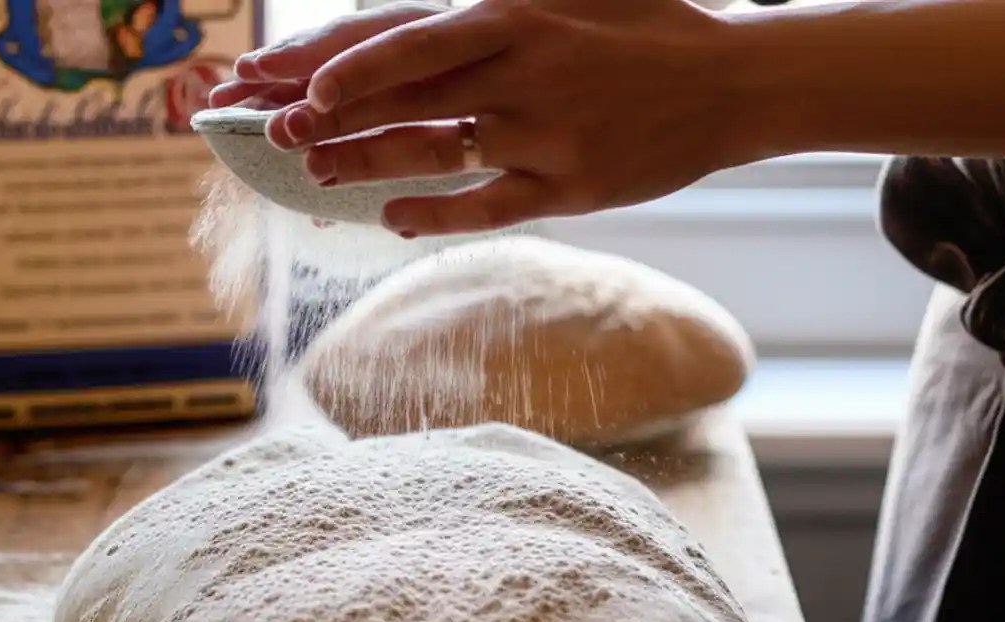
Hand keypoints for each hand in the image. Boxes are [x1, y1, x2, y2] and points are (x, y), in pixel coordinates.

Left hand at [239, 0, 757, 236]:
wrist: (733, 81)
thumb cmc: (644, 28)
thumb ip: (488, 10)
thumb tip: (412, 25)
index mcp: (514, 14)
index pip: (400, 39)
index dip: (335, 62)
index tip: (279, 80)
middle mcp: (519, 72)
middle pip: (400, 98)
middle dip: (327, 117)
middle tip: (271, 132)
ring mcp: (542, 134)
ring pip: (431, 152)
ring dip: (365, 163)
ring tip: (317, 173)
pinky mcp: (570, 186)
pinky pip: (485, 206)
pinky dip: (434, 212)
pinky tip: (391, 217)